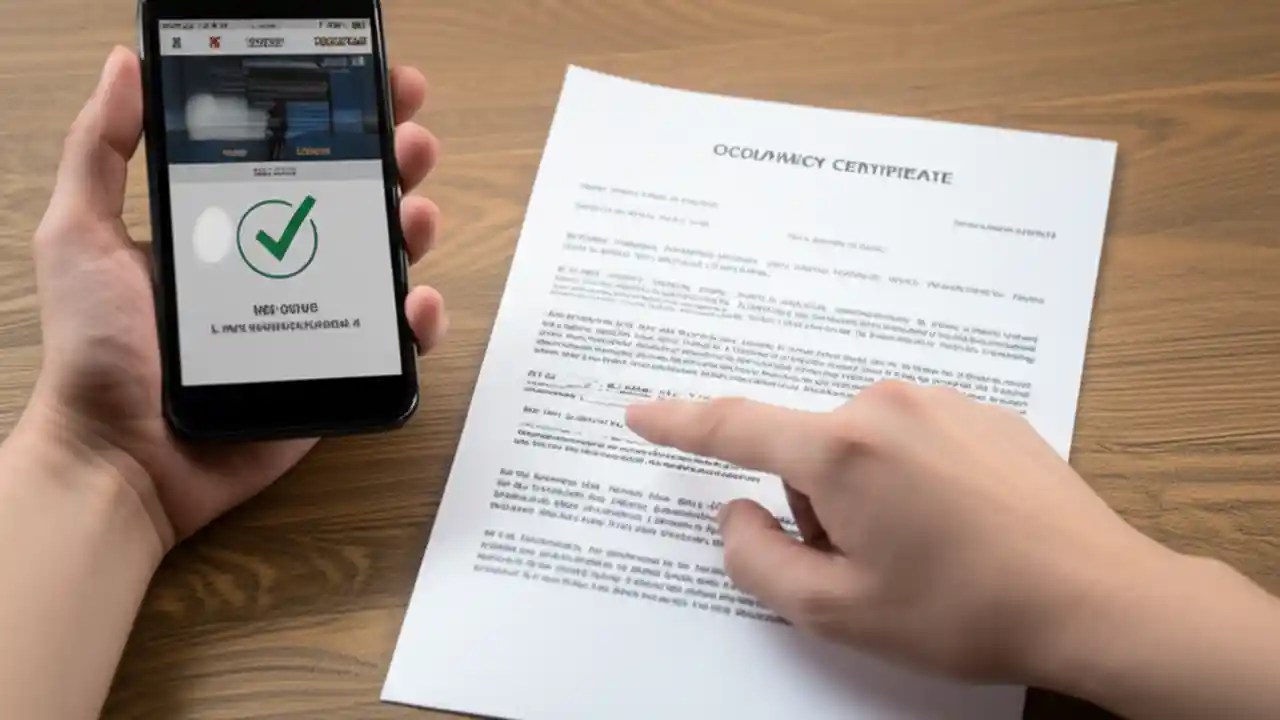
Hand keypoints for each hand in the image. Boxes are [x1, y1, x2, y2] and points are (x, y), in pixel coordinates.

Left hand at [23, 47, 447, 549]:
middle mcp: (279, 261)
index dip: (341, 117)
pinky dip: (418, 319)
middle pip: (354, 199)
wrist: (123, 458)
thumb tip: (126, 65)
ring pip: (383, 260)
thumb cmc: (98, 350)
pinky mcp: (337, 368)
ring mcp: (313, 315)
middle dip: (393, 161)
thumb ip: (101, 150)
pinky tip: (413, 302)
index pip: (295, 155)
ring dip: (413, 227)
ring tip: (417, 212)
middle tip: (411, 140)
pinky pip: (394, 340)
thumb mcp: (80, 235)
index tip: (376, 84)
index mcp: (229, 224)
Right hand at [626, 381, 1175, 682]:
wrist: (1096, 598)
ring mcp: (940, 403)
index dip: (679, 422)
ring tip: (928, 551)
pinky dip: (914, 480)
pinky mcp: (982, 412)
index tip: (641, 411)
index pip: (734, 427)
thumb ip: (758, 561)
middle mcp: (885, 407)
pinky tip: (959, 527)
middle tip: (872, 565)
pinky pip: (913, 439)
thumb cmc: (967, 610)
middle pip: (807, 453)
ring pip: (861, 448)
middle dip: (819, 507)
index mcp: (841, 451)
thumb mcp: (839, 610)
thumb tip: (735, 516)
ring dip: (868, 495)